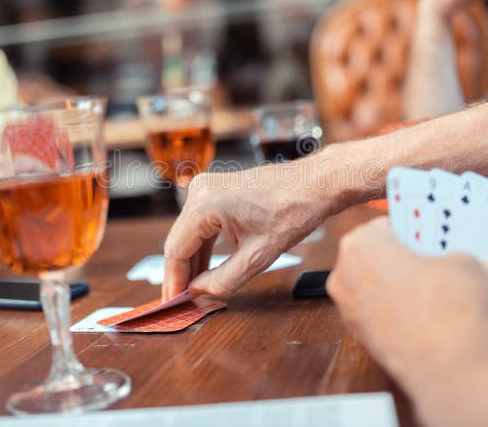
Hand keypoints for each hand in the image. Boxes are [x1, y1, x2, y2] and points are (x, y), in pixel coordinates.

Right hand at [163, 159, 333, 299]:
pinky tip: (204, 267)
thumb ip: (223, 280)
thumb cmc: (293, 211)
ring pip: (189, 233)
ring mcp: (207, 186)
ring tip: (192, 290)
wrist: (315, 184)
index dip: (173, 281)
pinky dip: (203, 245)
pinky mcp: (217, 188)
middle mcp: (200, 190)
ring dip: (191, 261)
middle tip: (180, 302)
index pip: (176, 250)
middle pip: (178, 241)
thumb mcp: (258, 256)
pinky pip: (201, 222)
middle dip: (180, 273)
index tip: (172, 303)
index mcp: (205, 204)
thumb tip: (198, 292)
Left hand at [326, 217, 487, 395]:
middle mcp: (344, 276)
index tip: (429, 237)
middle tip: (438, 263)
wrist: (452, 368)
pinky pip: (383, 316)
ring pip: (379, 289)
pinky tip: (432, 318)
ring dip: (405, 290)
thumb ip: (464, 259)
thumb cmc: (449, 307)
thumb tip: (481, 267)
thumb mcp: (467, 264)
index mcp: (360, 244)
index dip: (413, 231)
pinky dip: (402, 315)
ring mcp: (349, 311)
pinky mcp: (363, 340)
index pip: (386, 226)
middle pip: (379, 258)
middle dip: (407, 261)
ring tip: (442, 293)